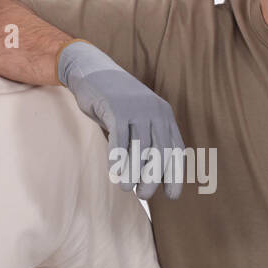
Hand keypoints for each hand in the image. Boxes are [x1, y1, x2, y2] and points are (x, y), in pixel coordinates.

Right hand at [58, 41, 186, 200]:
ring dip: (134, 172)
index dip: (175, 174)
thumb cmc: (114, 104)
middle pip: (160, 152)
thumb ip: (145, 141)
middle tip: (144, 195)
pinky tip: (115, 172)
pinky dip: (118, 159)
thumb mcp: (136, 120)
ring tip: (127, 188)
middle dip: (154, 178)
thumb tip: (151, 178)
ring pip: (140, 149)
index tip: (172, 196)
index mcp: (164, 116)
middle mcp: (155, 112)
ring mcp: (136, 109)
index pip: (175, 150)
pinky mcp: (116, 108)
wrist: (92, 71)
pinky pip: (120, 139)